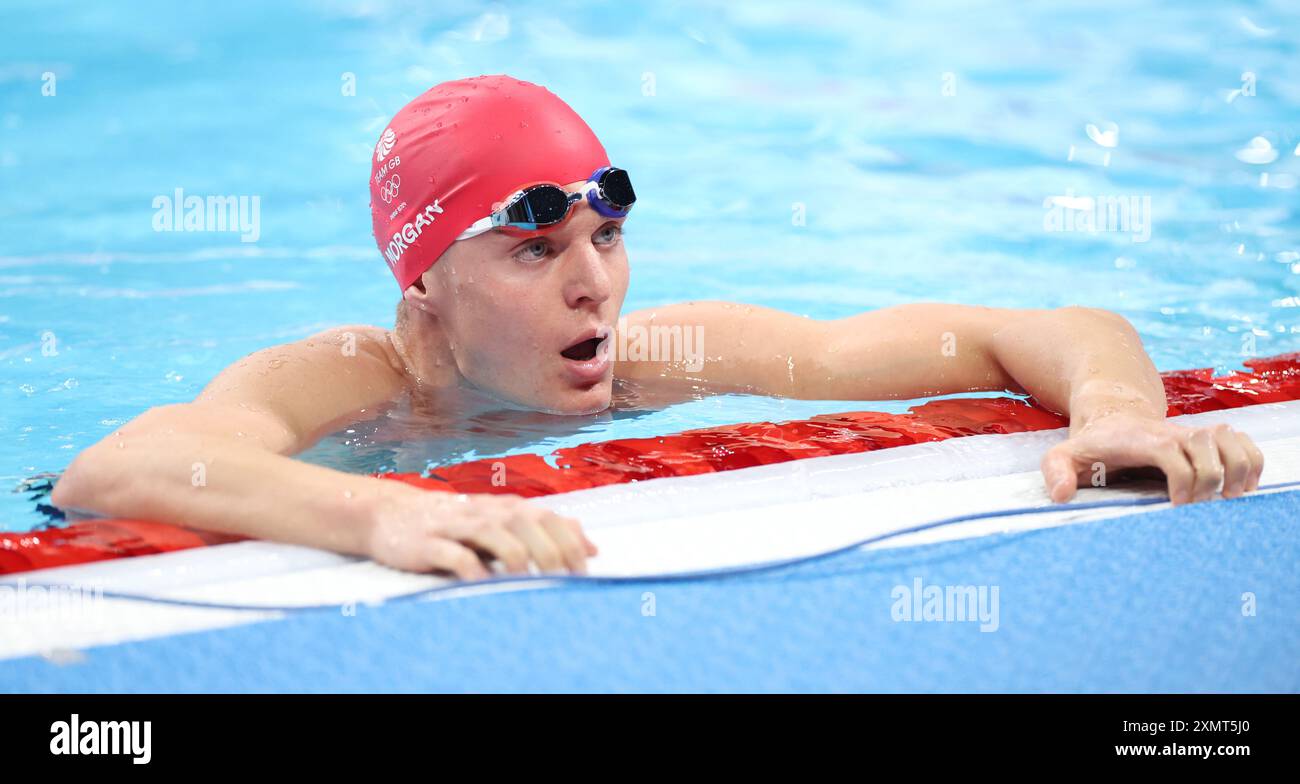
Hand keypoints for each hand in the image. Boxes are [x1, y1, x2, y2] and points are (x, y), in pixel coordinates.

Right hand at [366, 484, 596, 578]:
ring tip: (530, 583)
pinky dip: (473, 570)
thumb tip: (591, 547)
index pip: (548, 519)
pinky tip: (485, 585)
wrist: (392, 513)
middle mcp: (487, 512)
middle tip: (563, 581)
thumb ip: (546, 532)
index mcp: (508, 508)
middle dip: (550, 553)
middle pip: (527, 525)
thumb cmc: (457, 524)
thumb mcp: (503, 522)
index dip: (569, 543)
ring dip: (517, 559)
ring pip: (496, 535)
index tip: (584, 571)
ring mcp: (457, 526)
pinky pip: (456, 555)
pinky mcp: (430, 543)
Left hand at [1040, 414, 1263, 504]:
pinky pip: (1243, 443)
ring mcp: (1194, 436)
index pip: (1173, 455)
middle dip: (1213, 482)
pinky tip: (1241, 487)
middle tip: (1201, 511)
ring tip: (1230, 500)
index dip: (1183, 481)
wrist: (1112, 414)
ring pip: (1233, 441)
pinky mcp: (1209, 440)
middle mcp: (1174, 434)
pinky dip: (1252, 463)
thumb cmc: (1092, 444)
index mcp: (1142, 440)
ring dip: (1240, 470)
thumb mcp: (1064, 455)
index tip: (1178, 507)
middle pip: (1210, 449)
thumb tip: (1061, 495)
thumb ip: (1055, 471)